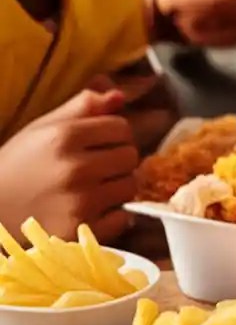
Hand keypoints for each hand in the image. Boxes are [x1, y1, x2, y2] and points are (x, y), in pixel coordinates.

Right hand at [0, 87, 138, 241]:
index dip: (114, 134)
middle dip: (117, 159)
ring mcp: (80, 201)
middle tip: (97, 167)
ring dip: (117, 186)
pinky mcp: (81, 229)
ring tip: (93, 188)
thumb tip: (119, 95)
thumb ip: (82, 107)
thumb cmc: (17, 166)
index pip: (121, 127)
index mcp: (64, 137)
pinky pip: (123, 217)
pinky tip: (92, 210)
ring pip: (130, 185)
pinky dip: (113, 215)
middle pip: (130, 156)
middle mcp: (75, 168)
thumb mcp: (42, 128)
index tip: (100, 143)